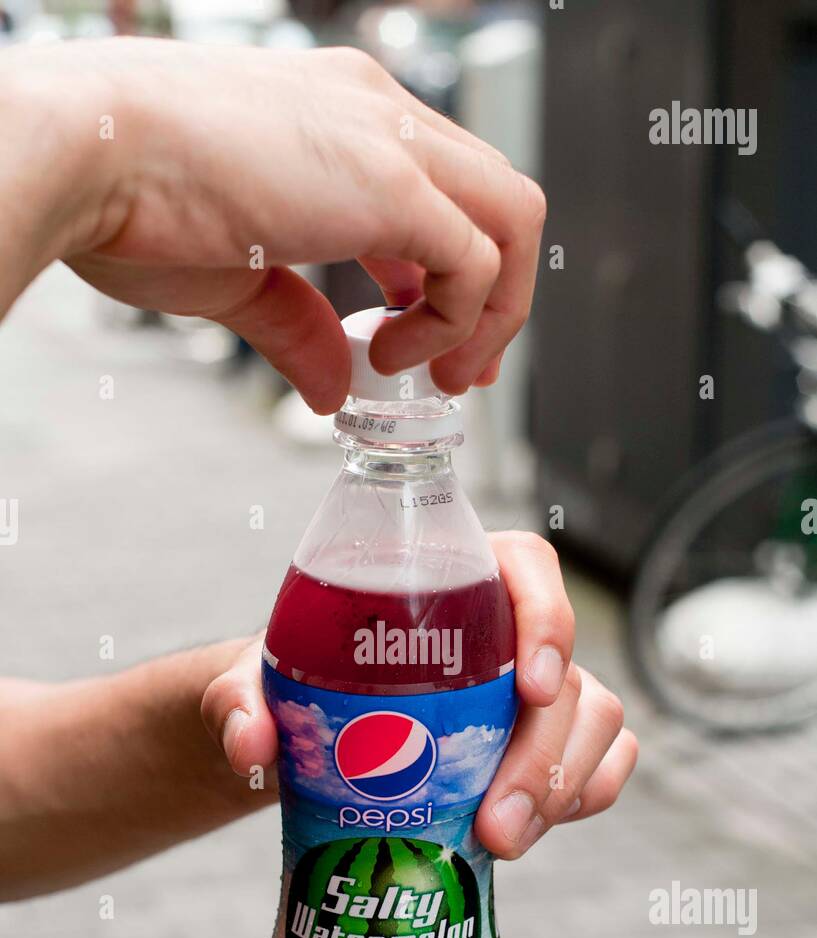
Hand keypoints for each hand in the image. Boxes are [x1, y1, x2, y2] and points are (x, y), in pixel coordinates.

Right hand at [4, 39, 545, 408]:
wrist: (86, 153)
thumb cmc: (130, 196)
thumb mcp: (235, 279)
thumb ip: (298, 329)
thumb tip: (332, 390)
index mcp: (344, 118)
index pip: (448, 190)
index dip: (454, 278)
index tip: (432, 341)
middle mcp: (379, 114)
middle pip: (502, 198)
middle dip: (498, 298)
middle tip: (462, 371)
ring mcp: (391, 140)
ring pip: (514, 217)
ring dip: (493, 311)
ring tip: (440, 374)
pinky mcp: (389, 182)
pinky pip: (477, 258)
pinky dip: (458, 319)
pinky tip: (396, 354)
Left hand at [201, 534, 637, 859]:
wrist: (305, 740)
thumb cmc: (293, 687)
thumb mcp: (253, 684)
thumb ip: (240, 702)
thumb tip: (252, 745)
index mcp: (453, 579)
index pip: (527, 569)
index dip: (548, 619)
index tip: (528, 686)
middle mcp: (507, 629)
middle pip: (568, 672)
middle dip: (544, 755)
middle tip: (495, 825)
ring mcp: (537, 690)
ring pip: (595, 720)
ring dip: (563, 786)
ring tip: (502, 842)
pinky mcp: (547, 743)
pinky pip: (599, 763)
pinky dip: (582, 797)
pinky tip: (532, 832)